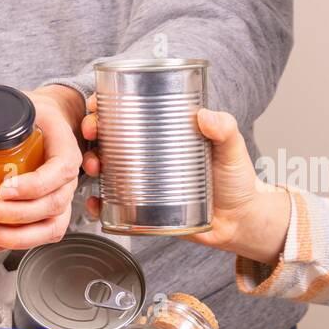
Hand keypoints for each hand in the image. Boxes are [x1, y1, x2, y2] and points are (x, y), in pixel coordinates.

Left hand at [0, 84, 84, 253]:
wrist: (45, 125)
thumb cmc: (28, 118)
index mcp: (63, 148)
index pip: (60, 170)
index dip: (34, 185)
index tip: (4, 189)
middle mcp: (66, 179)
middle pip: (51, 205)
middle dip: (15, 216)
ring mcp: (59, 201)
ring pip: (47, 229)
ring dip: (14, 237)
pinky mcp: (46, 217)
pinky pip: (33, 238)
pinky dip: (5, 246)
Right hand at [80, 99, 290, 264]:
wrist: (239, 222)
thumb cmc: (237, 182)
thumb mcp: (233, 150)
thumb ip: (226, 131)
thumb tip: (206, 116)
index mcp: (165, 134)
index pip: (128, 113)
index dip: (105, 106)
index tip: (96, 105)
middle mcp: (148, 156)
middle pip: (109, 138)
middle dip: (91, 132)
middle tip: (93, 133)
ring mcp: (142, 181)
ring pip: (105, 168)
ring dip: (90, 164)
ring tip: (95, 167)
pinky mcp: (141, 209)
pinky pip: (112, 205)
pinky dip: (98, 205)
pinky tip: (94, 203)